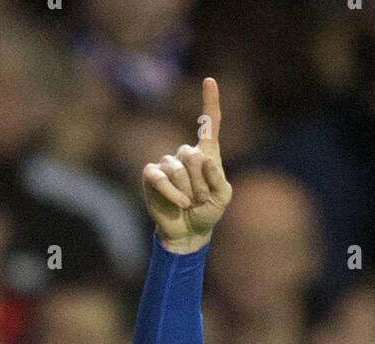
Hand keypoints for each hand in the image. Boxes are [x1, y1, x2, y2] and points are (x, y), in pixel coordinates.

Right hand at [141, 76, 231, 252]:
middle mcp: (185, 154)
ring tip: (190, 203)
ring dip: (188, 191)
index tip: (209, 81)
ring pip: (178, 169)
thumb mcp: (223, 197)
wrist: (189, 231)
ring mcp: (167, 163)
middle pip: (192, 155)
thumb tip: (203, 158)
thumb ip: (218, 177)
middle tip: (201, 198)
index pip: (210, 123)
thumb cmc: (208, 211)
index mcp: (206, 154)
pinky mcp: (152, 175)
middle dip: (200, 181)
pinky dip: (173, 193)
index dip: (209, 102)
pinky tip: (181, 204)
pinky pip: (161, 178)